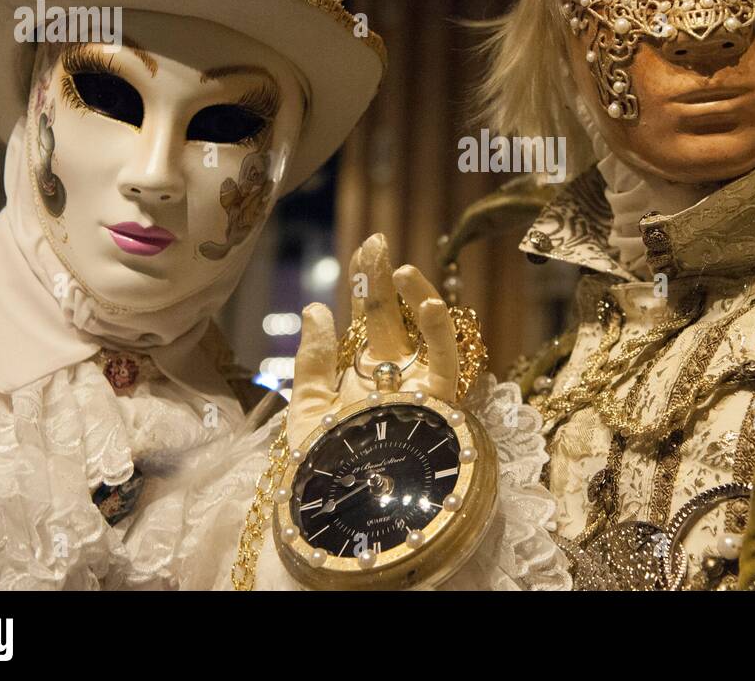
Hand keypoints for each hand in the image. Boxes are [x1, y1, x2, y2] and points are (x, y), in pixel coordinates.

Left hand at [284, 233, 458, 449]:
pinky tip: (427, 302)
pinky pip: (446, 362)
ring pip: (429, 333)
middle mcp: (397, 378)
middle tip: (377, 243)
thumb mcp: (308, 408)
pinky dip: (440, 332)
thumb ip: (315, 359)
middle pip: (395, 318)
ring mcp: (419, 390)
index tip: (364, 249)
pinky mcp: (438, 405)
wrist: (344, 511)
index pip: (371, 319)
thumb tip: (317, 307)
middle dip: (386, 279)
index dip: (369, 283)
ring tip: (400, 267)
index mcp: (365, 376)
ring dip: (418, 297)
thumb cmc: (325, 466)